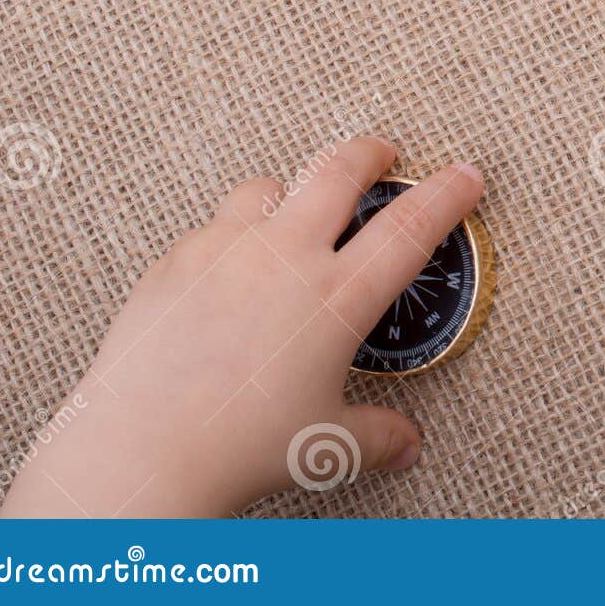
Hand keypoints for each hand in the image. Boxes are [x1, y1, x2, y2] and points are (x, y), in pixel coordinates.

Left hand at [0, 137, 483, 517]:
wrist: (139, 453)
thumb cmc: (235, 450)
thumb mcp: (325, 443)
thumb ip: (377, 434)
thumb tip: (405, 442)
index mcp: (337, 297)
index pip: (411, 226)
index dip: (447, 194)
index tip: (466, 176)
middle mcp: (283, 259)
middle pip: (338, 170)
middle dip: (369, 152)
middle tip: (383, 152)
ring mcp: (224, 252)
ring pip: (268, 187)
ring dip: (291, 191)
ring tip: (295, 210)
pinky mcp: (174, 263)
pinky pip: (212, 231)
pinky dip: (232, 239)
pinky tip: (230, 273)